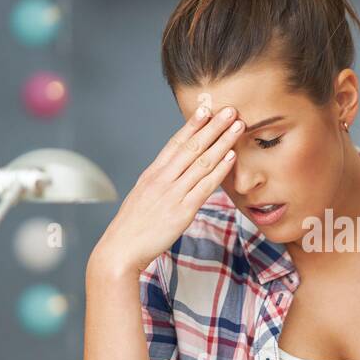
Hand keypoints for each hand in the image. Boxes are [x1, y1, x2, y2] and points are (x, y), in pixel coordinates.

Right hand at [89, 104, 243, 279]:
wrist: (121, 250)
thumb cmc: (133, 227)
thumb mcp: (144, 197)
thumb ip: (161, 184)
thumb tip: (176, 175)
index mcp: (152, 174)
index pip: (175, 143)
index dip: (192, 125)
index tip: (206, 109)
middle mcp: (162, 179)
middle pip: (191, 147)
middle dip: (213, 126)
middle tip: (230, 110)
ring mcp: (172, 194)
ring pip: (201, 162)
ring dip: (222, 142)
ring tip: (237, 126)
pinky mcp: (181, 211)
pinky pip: (204, 186)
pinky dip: (219, 170)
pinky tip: (231, 157)